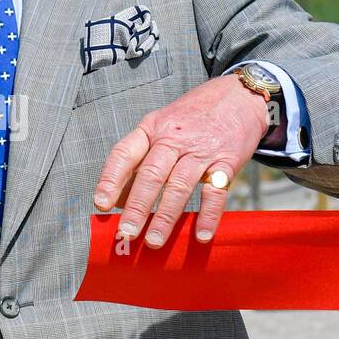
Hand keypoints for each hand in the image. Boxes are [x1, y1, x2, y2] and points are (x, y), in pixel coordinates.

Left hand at [93, 73, 269, 246]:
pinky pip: (215, 192)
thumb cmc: (192, 118)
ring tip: (154, 241)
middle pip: (151, 174)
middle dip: (137, 206)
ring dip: (165, 217)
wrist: (239, 97)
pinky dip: (208, 216)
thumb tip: (115, 198)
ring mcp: (201, 150)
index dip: (110, 179)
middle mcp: (174, 138)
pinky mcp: (227, 162)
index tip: (100, 203)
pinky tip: (199, 235)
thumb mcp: (160, 126)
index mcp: (152, 129)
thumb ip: (139, 159)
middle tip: (126, 232)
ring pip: (179, 186)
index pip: (125, 153)